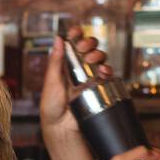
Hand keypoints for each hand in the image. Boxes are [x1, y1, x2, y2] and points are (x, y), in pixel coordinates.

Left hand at [39, 25, 112, 144]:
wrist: (62, 128)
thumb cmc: (52, 108)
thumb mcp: (51, 83)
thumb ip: (55, 62)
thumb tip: (58, 39)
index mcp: (64, 64)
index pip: (71, 44)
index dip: (75, 35)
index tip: (76, 31)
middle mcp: (77, 68)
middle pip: (88, 48)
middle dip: (89, 43)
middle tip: (84, 49)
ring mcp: (89, 77)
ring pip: (99, 58)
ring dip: (99, 55)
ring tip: (94, 61)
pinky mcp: (99, 87)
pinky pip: (106, 74)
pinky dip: (107, 69)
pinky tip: (104, 72)